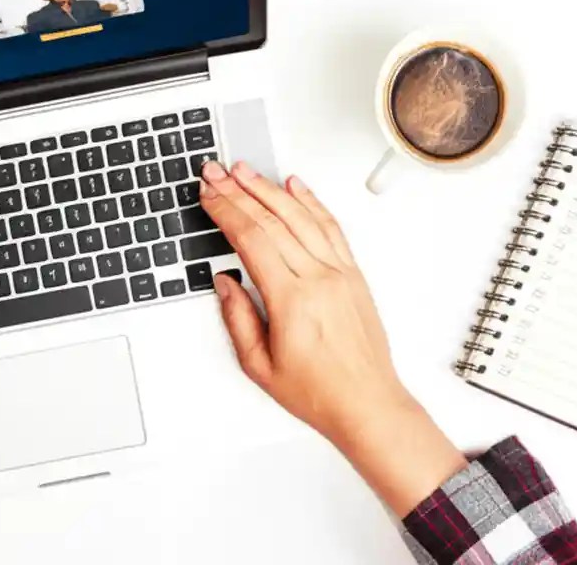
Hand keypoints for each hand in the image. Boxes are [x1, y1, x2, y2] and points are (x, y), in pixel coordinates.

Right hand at [199, 161, 464, 514]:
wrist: (368, 405)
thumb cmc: (319, 393)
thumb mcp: (259, 366)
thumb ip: (237, 318)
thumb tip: (225, 281)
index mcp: (292, 300)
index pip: (251, 239)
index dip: (225, 211)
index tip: (208, 194)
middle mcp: (319, 279)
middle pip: (272, 220)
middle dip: (239, 191)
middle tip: (216, 172)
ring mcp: (340, 273)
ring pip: (301, 216)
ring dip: (269, 189)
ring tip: (246, 171)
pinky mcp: (353, 275)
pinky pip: (331, 227)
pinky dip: (311, 202)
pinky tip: (295, 186)